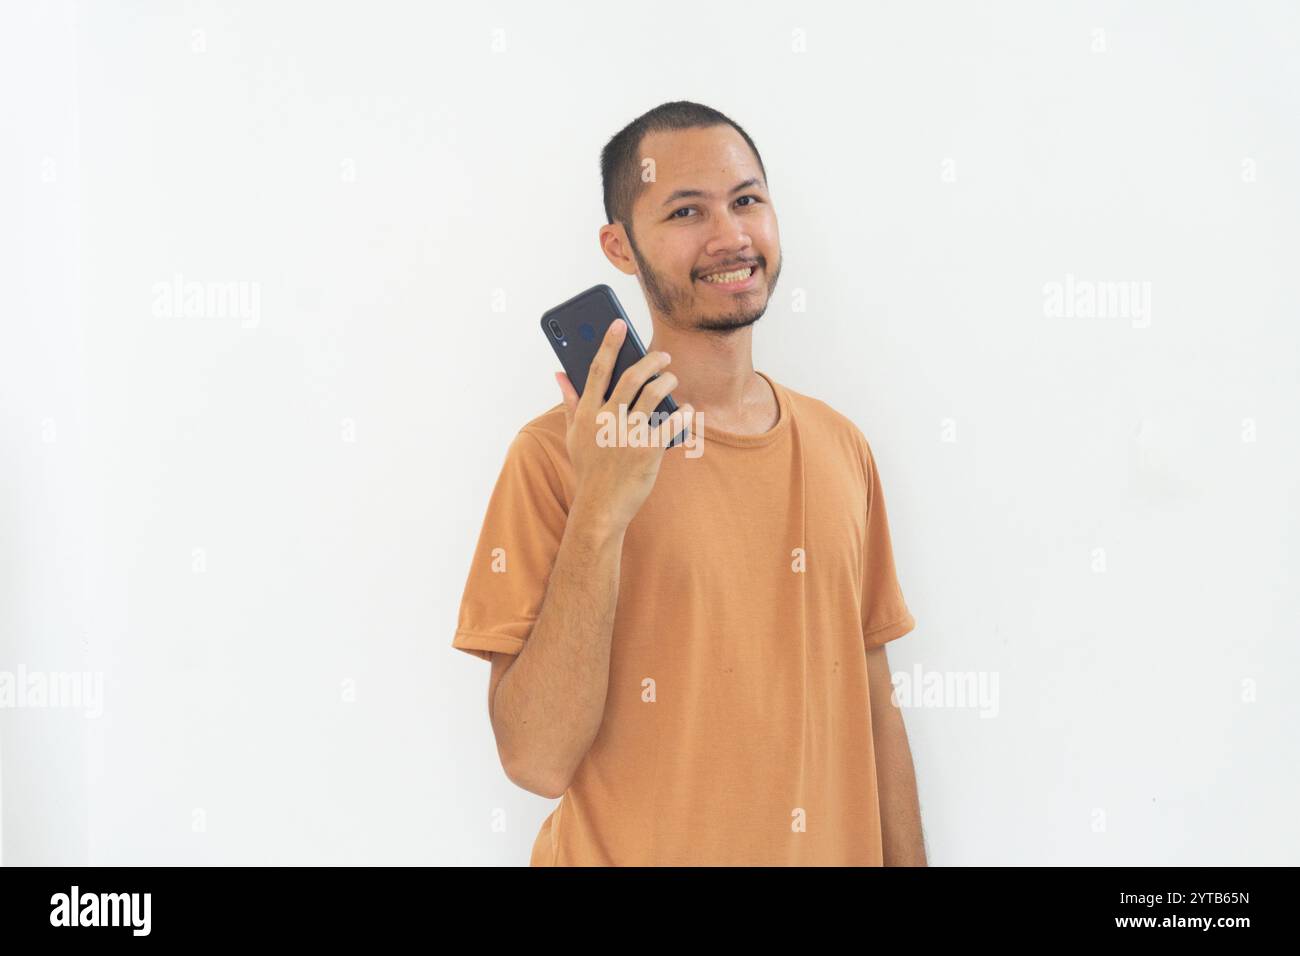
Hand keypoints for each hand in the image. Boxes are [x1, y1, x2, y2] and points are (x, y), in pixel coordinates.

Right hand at [555, 319, 693, 534]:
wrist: (600, 507)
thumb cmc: (588, 470)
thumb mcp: (573, 436)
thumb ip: (570, 403)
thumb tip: (561, 374)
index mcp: (587, 414)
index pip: (597, 370)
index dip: (608, 343)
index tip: (619, 324)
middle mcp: (606, 420)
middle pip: (631, 377)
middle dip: (651, 360)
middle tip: (663, 356)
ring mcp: (628, 435)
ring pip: (654, 394)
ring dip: (667, 381)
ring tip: (671, 379)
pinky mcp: (648, 451)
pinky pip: (672, 423)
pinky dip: (683, 413)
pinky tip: (686, 410)